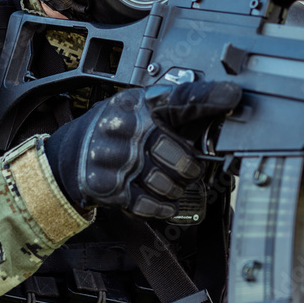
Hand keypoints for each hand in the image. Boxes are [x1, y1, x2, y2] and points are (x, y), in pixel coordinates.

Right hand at [44, 81, 241, 218]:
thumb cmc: (119, 132)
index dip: (208, 98)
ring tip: (167, 182)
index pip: (179, 99)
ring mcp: (113, 157)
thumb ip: (179, 114)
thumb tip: (227, 110)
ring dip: (175, 189)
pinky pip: (149, 205)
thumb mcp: (143, 112)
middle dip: (191, 168)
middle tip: (187, 169)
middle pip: (182, 155)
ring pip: (168, 184)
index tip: (233, 95)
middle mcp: (126, 126)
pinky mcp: (106, 186)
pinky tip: (158, 199)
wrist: (70, 155)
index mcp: (139, 102)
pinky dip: (161, 207)